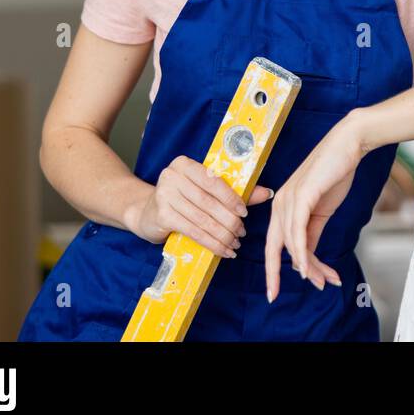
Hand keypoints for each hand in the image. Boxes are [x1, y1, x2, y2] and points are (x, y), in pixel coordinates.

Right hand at [129, 155, 272, 257]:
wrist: (146, 212)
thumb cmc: (182, 199)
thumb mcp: (204, 190)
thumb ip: (234, 191)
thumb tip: (267, 193)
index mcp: (185, 164)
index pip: (214, 181)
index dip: (232, 198)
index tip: (244, 213)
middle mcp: (172, 176)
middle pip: (209, 202)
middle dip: (229, 220)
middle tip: (241, 233)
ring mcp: (164, 195)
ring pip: (202, 219)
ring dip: (222, 235)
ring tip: (234, 244)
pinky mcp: (161, 215)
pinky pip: (192, 231)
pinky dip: (210, 243)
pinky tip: (222, 250)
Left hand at [264, 114, 365, 301]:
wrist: (347, 146)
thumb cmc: (334, 174)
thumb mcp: (321, 210)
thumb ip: (311, 232)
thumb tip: (307, 258)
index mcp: (281, 206)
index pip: (273, 245)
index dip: (271, 271)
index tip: (273, 293)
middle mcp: (279, 204)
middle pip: (278, 248)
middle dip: (283, 274)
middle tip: (299, 292)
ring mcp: (288, 199)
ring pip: (291, 243)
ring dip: (308, 266)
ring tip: (323, 280)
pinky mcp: (302, 195)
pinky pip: (297, 230)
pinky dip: (302, 251)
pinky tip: (307, 267)